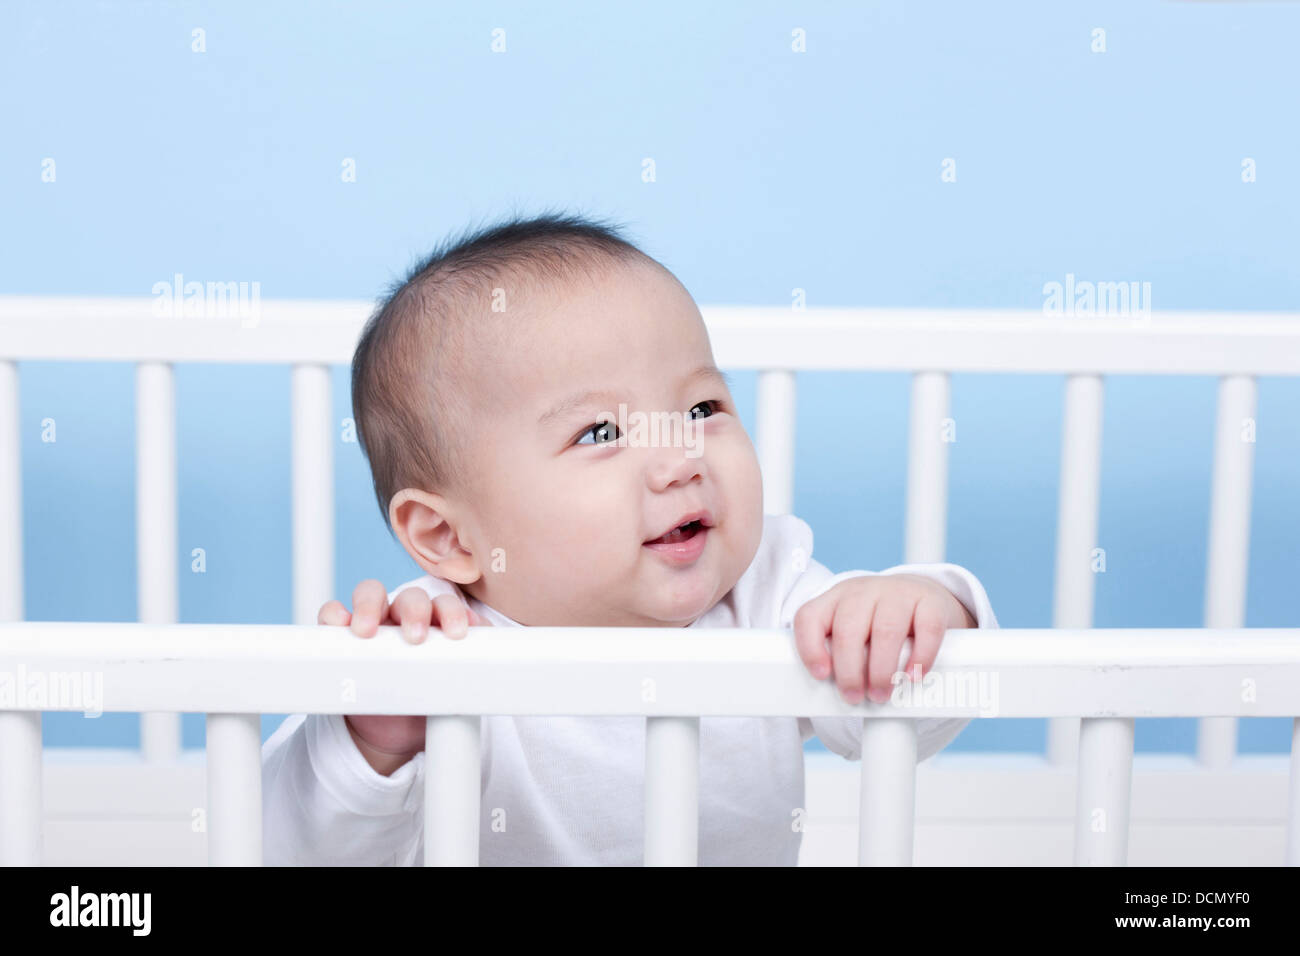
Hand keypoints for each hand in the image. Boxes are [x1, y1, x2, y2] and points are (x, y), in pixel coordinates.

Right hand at [316, 579, 491, 773]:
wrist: (395, 730)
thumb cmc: (429, 699)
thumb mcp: (452, 688)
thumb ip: (470, 673)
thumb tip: (497, 670)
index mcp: (435, 623)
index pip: (446, 604)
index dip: (455, 612)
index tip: (461, 635)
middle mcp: (403, 617)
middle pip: (411, 596)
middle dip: (416, 610)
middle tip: (417, 638)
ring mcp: (372, 623)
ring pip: (371, 593)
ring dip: (370, 605)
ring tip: (368, 630)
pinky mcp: (339, 637)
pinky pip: (332, 614)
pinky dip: (333, 614)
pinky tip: (339, 624)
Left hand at [792, 574, 975, 705]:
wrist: (924, 596)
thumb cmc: (879, 625)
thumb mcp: (855, 632)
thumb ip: (841, 656)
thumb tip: (832, 699)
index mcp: (835, 599)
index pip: (810, 617)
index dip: (810, 648)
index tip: (821, 676)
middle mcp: (863, 591)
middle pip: (848, 629)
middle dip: (849, 670)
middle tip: (855, 697)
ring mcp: (898, 592)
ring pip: (886, 630)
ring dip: (881, 669)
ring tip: (880, 694)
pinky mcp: (931, 600)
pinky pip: (927, 628)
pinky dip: (921, 657)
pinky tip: (914, 676)